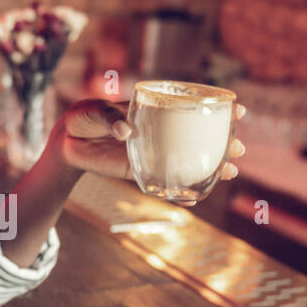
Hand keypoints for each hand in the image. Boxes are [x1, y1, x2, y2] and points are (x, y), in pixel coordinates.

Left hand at [54, 98, 245, 182]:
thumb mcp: (97, 109)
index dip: (216, 108)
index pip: (191, 107)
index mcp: (155, 110)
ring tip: (229, 172)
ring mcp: (151, 152)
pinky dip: (177, 192)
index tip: (238, 110)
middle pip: (197, 138)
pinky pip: (161, 182)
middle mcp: (159, 132)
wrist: (67, 139)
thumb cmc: (85, 116)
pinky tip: (194, 199)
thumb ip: (111, 117)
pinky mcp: (136, 171)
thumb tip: (127, 131)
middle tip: (239, 148)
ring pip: (186, 161)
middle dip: (222, 144)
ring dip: (209, 168)